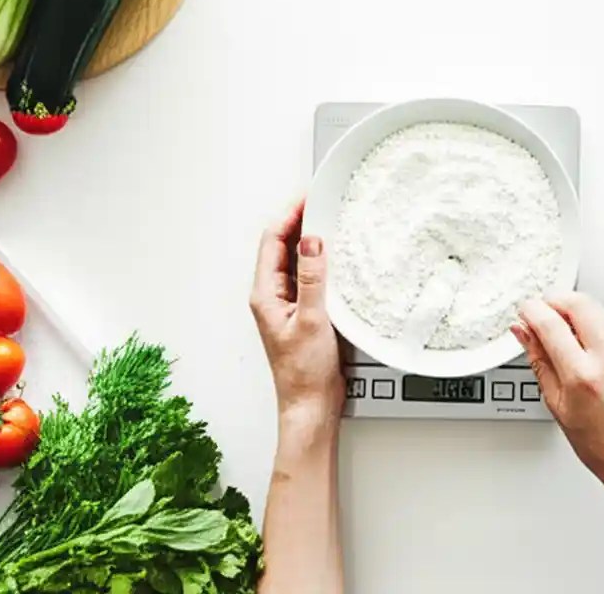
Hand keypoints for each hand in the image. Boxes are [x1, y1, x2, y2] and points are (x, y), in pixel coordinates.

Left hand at [250, 199, 344, 421]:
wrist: (311, 406)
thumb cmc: (304, 374)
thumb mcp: (312, 321)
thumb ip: (312, 279)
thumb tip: (311, 242)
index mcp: (265, 295)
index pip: (273, 241)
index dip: (290, 215)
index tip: (309, 197)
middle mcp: (273, 297)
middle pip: (283, 246)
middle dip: (301, 222)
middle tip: (323, 203)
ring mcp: (288, 304)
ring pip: (297, 261)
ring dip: (312, 241)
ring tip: (332, 224)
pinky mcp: (304, 313)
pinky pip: (310, 277)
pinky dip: (322, 263)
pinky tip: (338, 259)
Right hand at [512, 294, 603, 494]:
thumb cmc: (601, 444)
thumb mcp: (558, 405)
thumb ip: (539, 362)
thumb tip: (524, 333)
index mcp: (582, 376)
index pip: (550, 323)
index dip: (532, 310)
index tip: (526, 310)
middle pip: (578, 303)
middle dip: (555, 300)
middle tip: (544, 311)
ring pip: (598, 310)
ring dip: (576, 312)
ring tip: (565, 332)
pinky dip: (597, 330)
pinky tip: (591, 349)